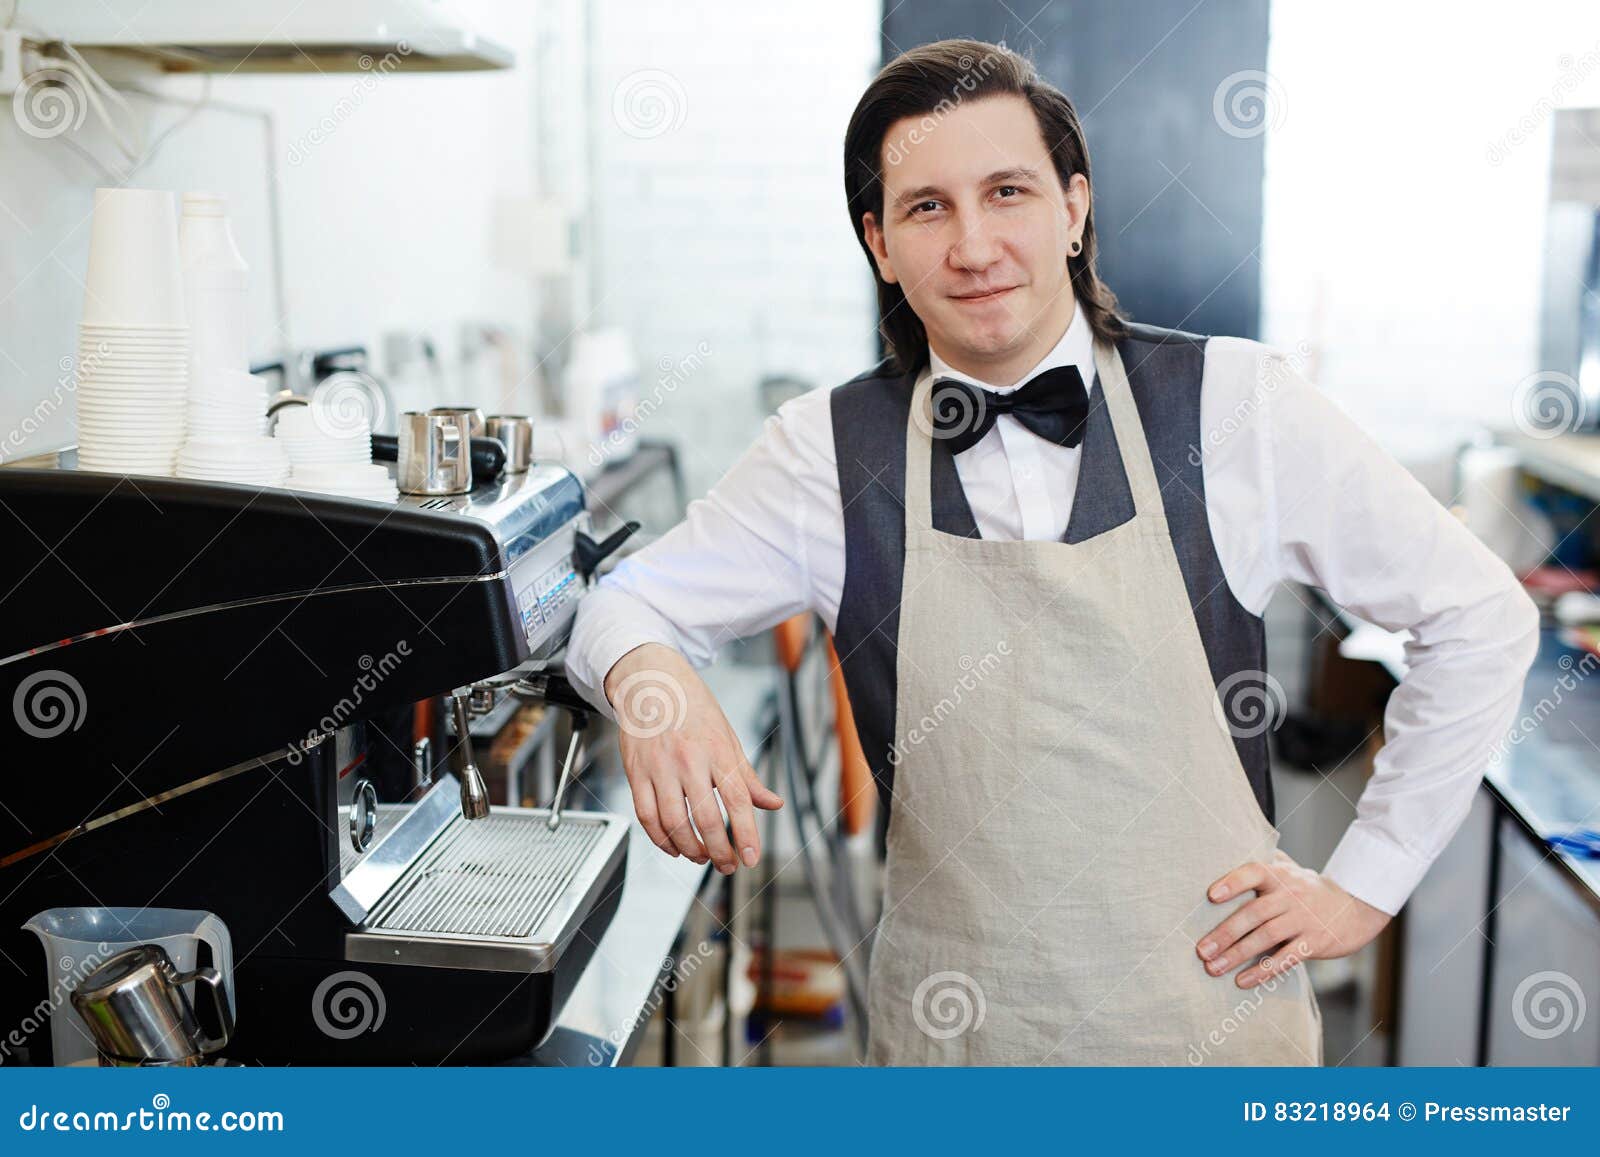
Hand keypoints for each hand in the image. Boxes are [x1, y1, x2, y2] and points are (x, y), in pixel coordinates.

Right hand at [604, 642, 782, 873]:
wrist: (651, 681)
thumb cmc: (692, 707)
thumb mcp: (728, 736)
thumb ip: (747, 776)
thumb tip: (772, 803)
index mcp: (717, 750)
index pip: (737, 799)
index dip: (746, 833)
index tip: (750, 857)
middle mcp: (688, 760)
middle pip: (706, 818)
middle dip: (719, 851)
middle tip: (727, 865)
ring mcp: (659, 767)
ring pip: (674, 823)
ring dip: (690, 849)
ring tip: (702, 857)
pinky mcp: (636, 773)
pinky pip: (646, 816)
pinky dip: (661, 839)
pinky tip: (673, 846)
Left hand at [1195, 849, 1390, 987]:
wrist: (1355, 908)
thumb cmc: (1310, 890)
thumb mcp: (1292, 870)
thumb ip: (1265, 862)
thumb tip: (1230, 849)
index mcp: (1280, 875)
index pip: (1254, 872)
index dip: (1233, 882)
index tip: (1211, 895)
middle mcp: (1291, 895)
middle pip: (1254, 912)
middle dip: (1225, 933)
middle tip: (1201, 950)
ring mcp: (1303, 919)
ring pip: (1266, 937)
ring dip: (1237, 954)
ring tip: (1214, 967)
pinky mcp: (1314, 943)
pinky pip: (1285, 958)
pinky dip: (1263, 971)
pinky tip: (1243, 981)